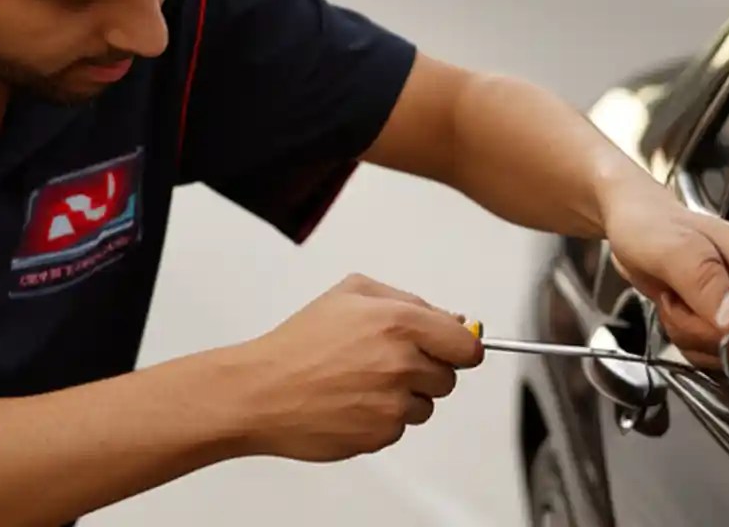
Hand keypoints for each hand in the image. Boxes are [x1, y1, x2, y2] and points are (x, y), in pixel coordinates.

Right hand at [232, 274, 483, 461]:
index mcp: (399, 322)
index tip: (451, 350)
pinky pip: (400, 428)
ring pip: (425, 406)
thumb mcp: (350, 294)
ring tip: (361, 383)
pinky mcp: (380, 434)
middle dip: (426, 370)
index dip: (460, 348)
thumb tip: (453, 320)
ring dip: (404, 397)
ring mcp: (392, 402)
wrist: (261, 390)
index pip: (467, 345)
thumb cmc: (300, 342)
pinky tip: (351, 403)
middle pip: (449, 377)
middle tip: (385, 363)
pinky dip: (382, 419)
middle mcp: (401, 363)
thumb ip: (407, 299)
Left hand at [604, 187, 728, 368]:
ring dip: (686, 333)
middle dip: (694, 330)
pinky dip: (686, 337)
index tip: (684, 295)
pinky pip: (711, 353)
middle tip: (675, 295)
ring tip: (675, 297)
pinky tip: (678, 308)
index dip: (709, 326)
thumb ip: (702, 280)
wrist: (635, 225)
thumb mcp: (671, 248)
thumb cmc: (652, 228)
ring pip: (722, 354)